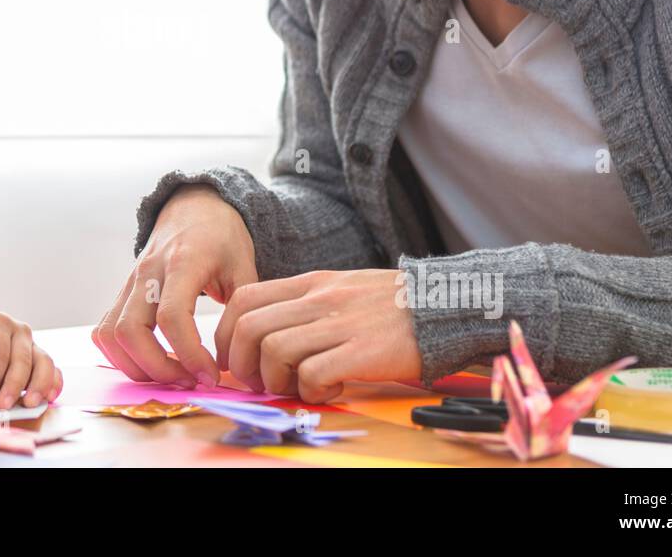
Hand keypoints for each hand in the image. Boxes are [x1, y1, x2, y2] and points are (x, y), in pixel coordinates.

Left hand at [0, 313, 61, 409]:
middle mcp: (18, 330)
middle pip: (23, 358)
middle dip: (14, 384)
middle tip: (3, 406)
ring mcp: (32, 344)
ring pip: (44, 362)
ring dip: (39, 385)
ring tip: (29, 404)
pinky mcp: (39, 358)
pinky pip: (52, 369)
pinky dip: (53, 383)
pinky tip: (49, 398)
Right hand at [92, 184, 258, 388]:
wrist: (194, 206)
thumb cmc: (222, 237)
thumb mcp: (244, 266)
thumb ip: (240, 311)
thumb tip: (229, 361)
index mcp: (183, 262)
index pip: (172, 317)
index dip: (189, 354)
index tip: (210, 375)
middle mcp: (148, 272)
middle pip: (130, 331)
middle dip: (157, 368)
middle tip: (189, 380)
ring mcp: (130, 281)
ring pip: (110, 335)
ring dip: (136, 366)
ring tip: (170, 375)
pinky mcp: (122, 292)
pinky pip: (104, 331)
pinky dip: (120, 356)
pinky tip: (149, 363)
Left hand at [214, 269, 421, 403]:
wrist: (446, 305)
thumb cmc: (392, 305)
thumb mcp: (342, 288)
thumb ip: (305, 304)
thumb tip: (265, 335)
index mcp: (312, 282)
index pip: (244, 299)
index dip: (225, 334)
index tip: (233, 359)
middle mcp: (321, 298)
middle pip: (249, 328)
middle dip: (242, 364)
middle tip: (260, 382)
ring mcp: (341, 323)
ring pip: (274, 351)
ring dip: (276, 380)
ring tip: (299, 386)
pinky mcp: (363, 351)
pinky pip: (313, 373)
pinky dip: (311, 390)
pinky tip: (329, 389)